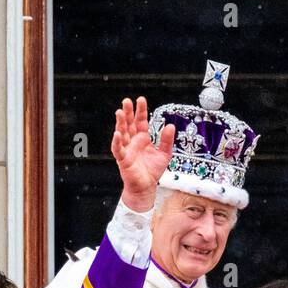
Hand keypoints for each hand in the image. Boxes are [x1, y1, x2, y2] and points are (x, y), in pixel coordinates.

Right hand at [111, 96, 173, 210]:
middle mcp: (133, 142)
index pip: (140, 121)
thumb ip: (166, 140)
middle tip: (126, 101)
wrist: (146, 187)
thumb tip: (170, 126)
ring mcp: (127, 149)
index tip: (141, 100)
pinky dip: (117, 142)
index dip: (141, 111)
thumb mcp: (164, 154)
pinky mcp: (123, 159)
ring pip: (122, 133)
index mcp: (142, 139)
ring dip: (120, 123)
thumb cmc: (152, 171)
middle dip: (128, 112)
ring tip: (120, 112)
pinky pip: (118, 149)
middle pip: (129, 124)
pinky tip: (117, 134)